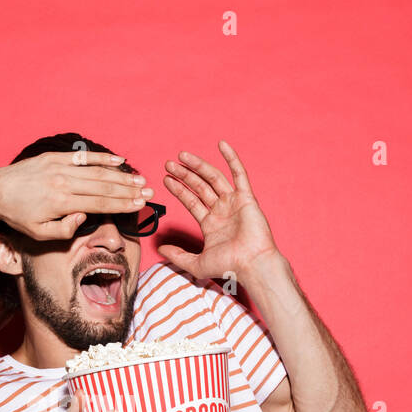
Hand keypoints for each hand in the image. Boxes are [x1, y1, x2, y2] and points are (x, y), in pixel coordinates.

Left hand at [0, 150, 153, 240]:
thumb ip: (64, 229)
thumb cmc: (18, 216)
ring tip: (140, 180)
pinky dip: (102, 158)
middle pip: (104, 186)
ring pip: (97, 172)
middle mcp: (63, 182)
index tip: (141, 205)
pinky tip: (119, 160)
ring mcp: (59, 167)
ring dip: (121, 176)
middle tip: (149, 193)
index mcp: (61, 203)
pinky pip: (83, 157)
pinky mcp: (55, 157)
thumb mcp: (38, 234)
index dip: (123, 204)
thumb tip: (85, 217)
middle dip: (129, 190)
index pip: (100, 203)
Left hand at [158, 140, 280, 280]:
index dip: (178, 189)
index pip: (191, 201)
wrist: (251, 264)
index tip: (166, 179)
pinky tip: (222, 145)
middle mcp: (222, 211)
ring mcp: (234, 203)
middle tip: (169, 163)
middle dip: (184, 175)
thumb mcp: (196, 263)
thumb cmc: (228, 267)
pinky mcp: (246, 198)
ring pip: (214, 178)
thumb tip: (159, 249)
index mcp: (211, 224)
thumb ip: (177, 255)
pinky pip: (239, 174)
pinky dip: (232, 158)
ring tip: (182, 156)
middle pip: (199, 187)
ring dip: (198, 166)